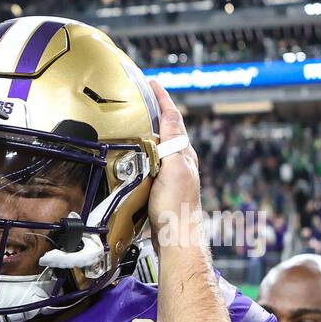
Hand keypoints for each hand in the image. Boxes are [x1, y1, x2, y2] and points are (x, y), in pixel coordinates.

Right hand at [147, 80, 204, 252]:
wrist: (176, 238)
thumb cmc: (176, 207)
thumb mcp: (174, 169)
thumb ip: (172, 144)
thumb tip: (168, 118)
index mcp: (184, 153)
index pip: (173, 118)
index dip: (162, 99)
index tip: (151, 83)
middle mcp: (181, 162)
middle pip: (169, 128)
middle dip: (156, 110)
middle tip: (141, 97)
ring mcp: (174, 175)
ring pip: (162, 145)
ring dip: (151, 130)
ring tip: (136, 121)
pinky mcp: (164, 188)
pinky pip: (154, 161)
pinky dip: (145, 151)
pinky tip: (136, 156)